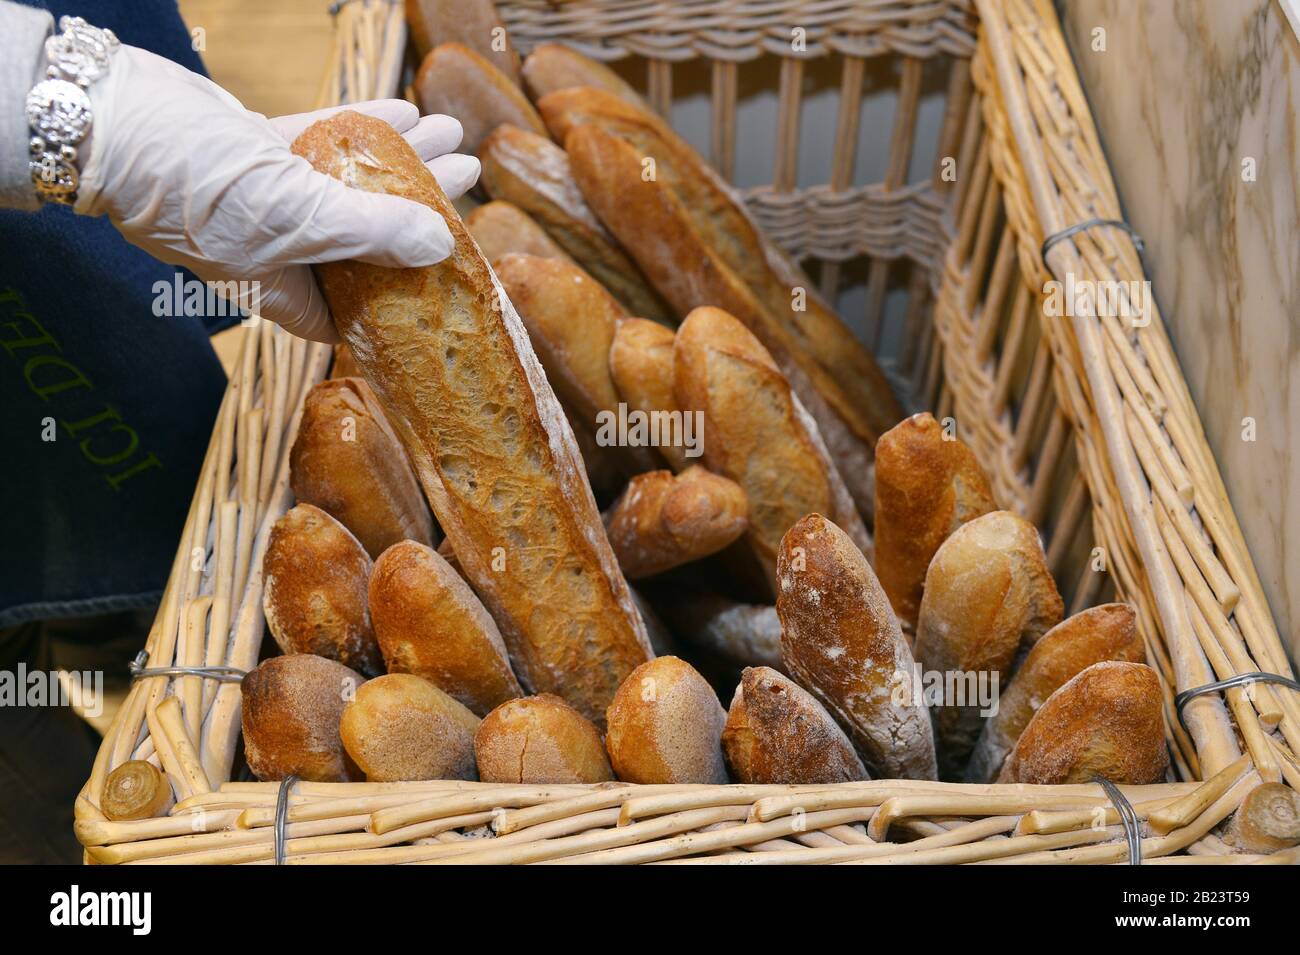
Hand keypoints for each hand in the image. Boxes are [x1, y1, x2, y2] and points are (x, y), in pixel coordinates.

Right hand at [76, 44, 479, 342]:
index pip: (359, 310)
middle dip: (420, 210)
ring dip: (401, 161)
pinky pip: (322, 144)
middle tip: (467, 178)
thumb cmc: (196, 189)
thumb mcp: (299, 217)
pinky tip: (402, 113)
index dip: (406, 299)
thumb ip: (372, 233)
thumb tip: (442, 245)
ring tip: (449, 137)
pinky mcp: (257, 152)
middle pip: (368, 237)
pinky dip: (360, 130)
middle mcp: (281, 250)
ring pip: (351, 184)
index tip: (453, 276)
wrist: (110, 122)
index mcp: (286, 288)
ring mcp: (269, 198)